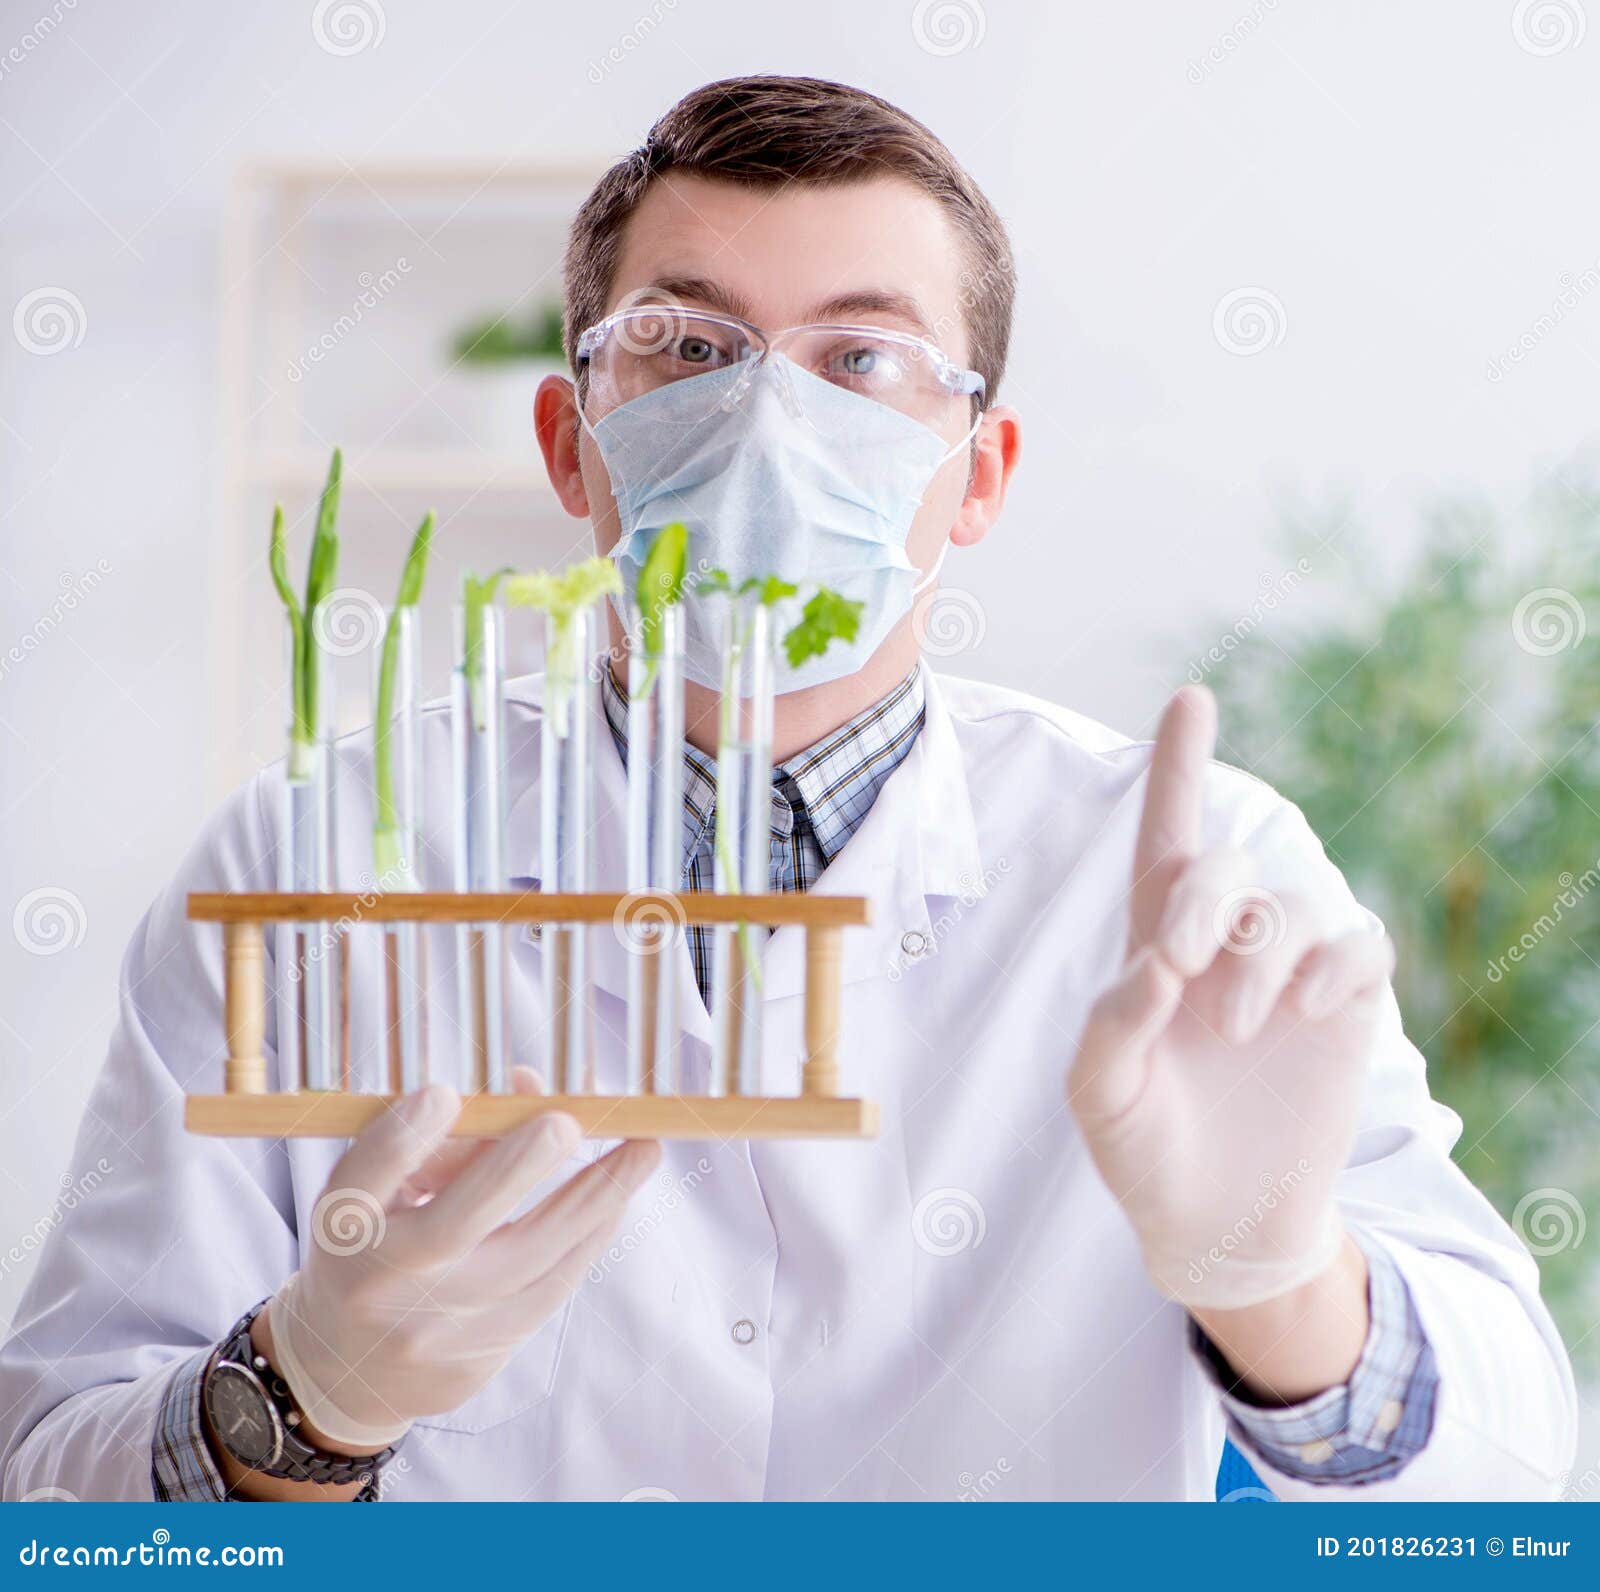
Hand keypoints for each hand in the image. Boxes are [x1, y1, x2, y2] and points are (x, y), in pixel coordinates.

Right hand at [265, 1070, 658, 1447]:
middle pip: (449, 1228)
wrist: (347, 1371)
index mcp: (340, 1228)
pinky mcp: (474, 1364)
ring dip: (595, 1199)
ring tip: (644, 1149)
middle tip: (566, 1123)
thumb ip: (448, 1139)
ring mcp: (428, 1333)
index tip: (442, 1093)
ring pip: (527, 1261)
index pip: (362, 1181)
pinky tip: (620, 1196)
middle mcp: (377, 1285)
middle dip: (513, 1170)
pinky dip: (590, 1236)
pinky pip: (549, 1290)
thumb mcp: (382, 1192)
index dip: (400, 1139)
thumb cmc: (375, 1247)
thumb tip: (532, 1086)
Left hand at [1067, 686, 1393, 1309]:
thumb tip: (1163, 961)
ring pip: (1296, 902)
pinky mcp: (1344, 1005)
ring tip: (1239, 1028)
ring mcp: (1288, 973)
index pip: (1167, 840)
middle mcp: (1223, 944)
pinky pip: (1361, 943)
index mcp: (1154, 948)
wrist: (1216, 1224)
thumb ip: (1113, 1024)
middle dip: (1206, 898)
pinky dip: (1337, 963)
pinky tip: (1309, 1009)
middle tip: (1184, 967)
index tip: (1191, 698)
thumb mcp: (1100, 1096)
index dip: (1178, 768)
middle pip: (1229, 862)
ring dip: (1264, 954)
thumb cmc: (1144, 1151)